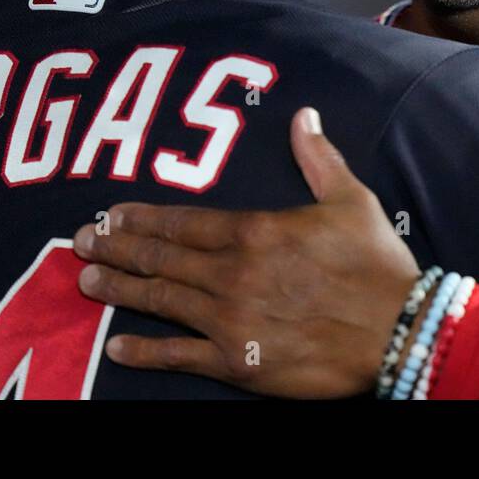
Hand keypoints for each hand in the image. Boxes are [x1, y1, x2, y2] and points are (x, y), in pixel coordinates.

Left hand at [73, 107, 420, 397]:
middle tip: (80, 243)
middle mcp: (231, 274)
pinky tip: (117, 347)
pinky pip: (178, 356)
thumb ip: (318, 157)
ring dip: (120, 289)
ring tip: (86, 281)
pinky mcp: (237, 362)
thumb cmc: (376, 264)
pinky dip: (144, 352)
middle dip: (116, 248)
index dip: (141, 219)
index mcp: (254, 231)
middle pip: (160, 258)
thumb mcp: (350, 199)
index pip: (182, 222)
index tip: (111, 215)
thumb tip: (304, 116)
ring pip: (160, 300)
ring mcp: (229, 320)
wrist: (398, 330)